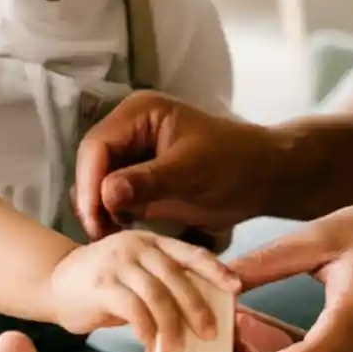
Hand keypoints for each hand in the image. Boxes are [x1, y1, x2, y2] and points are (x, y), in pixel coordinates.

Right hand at [49, 230, 241, 351]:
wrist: (54, 281)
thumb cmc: (104, 283)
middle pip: (177, 276)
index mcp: (151, 241)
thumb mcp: (137, 272)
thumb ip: (163, 282)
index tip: (237, 288)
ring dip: (172, 325)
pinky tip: (150, 344)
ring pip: (157, 294)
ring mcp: (117, 264)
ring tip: (177, 349)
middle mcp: (136, 247)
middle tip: (210, 333)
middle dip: (197, 307)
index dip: (216, 270)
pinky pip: (132, 309)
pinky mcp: (101, 285)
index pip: (191, 253)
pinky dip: (146, 329)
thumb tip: (200, 312)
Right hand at [74, 91, 280, 240]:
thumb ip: (148, 181)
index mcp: (140, 113)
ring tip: (111, 238)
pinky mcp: (139, 181)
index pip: (97, 145)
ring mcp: (132, 156)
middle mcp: (129, 130)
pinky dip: (111, 216)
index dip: (89, 181)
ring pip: (97, 184)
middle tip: (100, 235)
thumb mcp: (192, 171)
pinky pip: (112, 198)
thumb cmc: (235, 164)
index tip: (94, 217)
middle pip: (91, 165)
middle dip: (91, 199)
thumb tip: (106, 194)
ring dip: (99, 210)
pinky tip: (122, 235)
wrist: (263, 178)